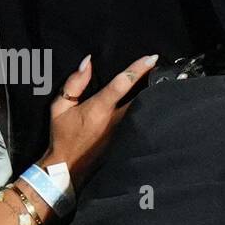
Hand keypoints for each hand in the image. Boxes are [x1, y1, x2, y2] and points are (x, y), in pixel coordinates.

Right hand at [43, 53, 157, 183]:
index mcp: (99, 108)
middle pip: (141, 96)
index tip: (152, 57)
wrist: (67, 167)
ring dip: (152, 95)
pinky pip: (140, 121)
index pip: (122, 84)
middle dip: (153, 81)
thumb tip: (88, 62)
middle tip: (165, 67)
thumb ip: (74, 83)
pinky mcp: (126, 141)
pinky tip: (155, 103)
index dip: (137, 69)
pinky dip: (147, 111)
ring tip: (164, 81)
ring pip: (143, 109)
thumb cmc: (62, 135)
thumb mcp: (59, 107)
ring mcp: (124, 132)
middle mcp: (115, 120)